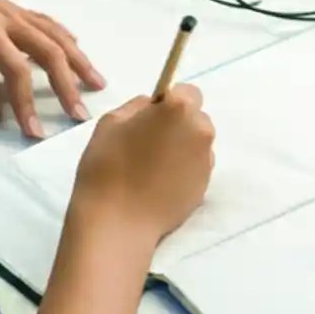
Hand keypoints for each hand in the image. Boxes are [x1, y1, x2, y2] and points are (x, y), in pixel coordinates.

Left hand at [0, 0, 104, 137]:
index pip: (17, 72)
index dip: (27, 103)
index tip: (34, 132)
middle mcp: (9, 20)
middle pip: (49, 52)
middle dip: (67, 85)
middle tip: (81, 113)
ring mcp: (14, 12)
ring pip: (56, 36)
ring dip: (78, 61)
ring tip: (97, 83)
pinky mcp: (12, 8)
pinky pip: (47, 22)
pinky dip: (65, 36)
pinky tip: (75, 46)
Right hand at [74, 86, 214, 240]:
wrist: (118, 221)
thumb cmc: (108, 165)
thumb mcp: (111, 121)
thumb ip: (138, 106)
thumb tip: (154, 105)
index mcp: (180, 109)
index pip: (188, 92)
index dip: (170, 102)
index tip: (152, 118)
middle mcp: (201, 131)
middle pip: (195, 118)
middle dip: (178, 124)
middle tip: (148, 143)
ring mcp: (207, 161)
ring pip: (196, 144)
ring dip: (182, 147)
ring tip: (152, 167)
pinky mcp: (206, 186)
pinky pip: (196, 168)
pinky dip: (183, 170)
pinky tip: (159, 184)